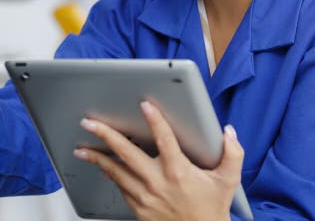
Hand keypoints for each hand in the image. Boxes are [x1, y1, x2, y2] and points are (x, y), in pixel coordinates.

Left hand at [74, 101, 243, 220]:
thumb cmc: (211, 211)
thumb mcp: (228, 181)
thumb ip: (232, 153)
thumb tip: (229, 132)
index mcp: (179, 171)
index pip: (164, 139)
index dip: (155, 120)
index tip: (145, 105)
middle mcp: (158, 182)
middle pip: (126, 153)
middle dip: (106, 135)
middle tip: (90, 122)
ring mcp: (145, 197)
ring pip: (116, 171)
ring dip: (97, 157)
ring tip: (82, 147)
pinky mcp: (138, 208)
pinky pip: (120, 186)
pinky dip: (110, 174)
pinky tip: (102, 165)